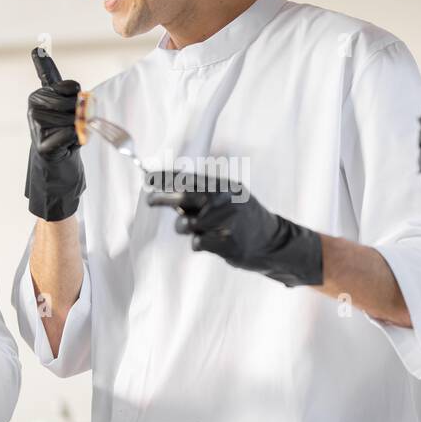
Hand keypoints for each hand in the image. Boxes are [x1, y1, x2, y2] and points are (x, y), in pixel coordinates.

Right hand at [25, 48, 85, 220]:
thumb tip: (36, 48)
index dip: (78, 96)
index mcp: (39, 94)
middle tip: (72, 127)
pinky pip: (71, 134)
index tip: (71, 99)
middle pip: (73, 102)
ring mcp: (36, 125)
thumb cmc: (63, 133)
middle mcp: (34, 106)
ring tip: (68, 138)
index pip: (70, 86)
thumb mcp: (64, 104)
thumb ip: (55, 81)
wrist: (57, 167)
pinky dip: (75, 142)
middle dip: (80, 116)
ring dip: (78, 131)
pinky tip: (65, 147)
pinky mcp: (42, 144)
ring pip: (73, 119)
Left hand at [145, 172, 322, 286]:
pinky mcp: (228, 243)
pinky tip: (210, 241)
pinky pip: (197, 243)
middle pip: (185, 194)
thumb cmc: (243, 219)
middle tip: (149, 199)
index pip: (190, 177)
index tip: (147, 179)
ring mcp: (228, 222)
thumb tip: (165, 188)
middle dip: (163, 197)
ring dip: (184, 227)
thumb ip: (201, 194)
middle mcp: (227, 201)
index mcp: (226, 187)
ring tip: (195, 228)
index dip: (165, 177)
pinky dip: (198, 243)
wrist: (273, 242)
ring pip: (187, 224)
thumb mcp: (228, 198)